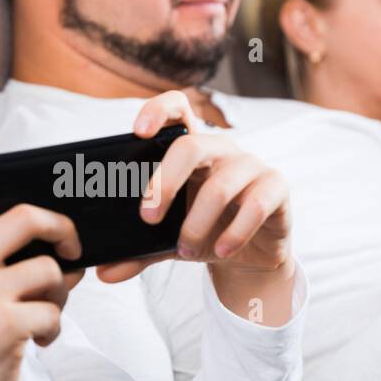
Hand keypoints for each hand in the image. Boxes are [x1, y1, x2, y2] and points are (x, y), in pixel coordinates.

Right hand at [0, 129, 83, 380]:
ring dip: (60, 295)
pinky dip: (55, 328)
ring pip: (49, 269)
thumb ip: (1, 271)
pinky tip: (36, 343)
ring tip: (42, 318)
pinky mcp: (4, 324)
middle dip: (60, 227)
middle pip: (23, 218)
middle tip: (71, 248)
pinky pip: (55, 310)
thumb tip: (62, 252)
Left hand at [97, 91, 295, 325]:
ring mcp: (251, 165)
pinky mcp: (276, 187)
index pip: (177, 108)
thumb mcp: (166, 242)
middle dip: (165, 183)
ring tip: (186, 249)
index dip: (158, 111)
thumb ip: (138, 252)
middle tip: (147, 218)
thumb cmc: (205, 231)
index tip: (139, 132)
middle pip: (191, 147)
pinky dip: (234, 233)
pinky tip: (220, 250)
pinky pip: (256, 205)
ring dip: (197, 223)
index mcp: (191, 149)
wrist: (250, 255)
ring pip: (220, 186)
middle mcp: (221, 149)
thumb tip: (104, 273)